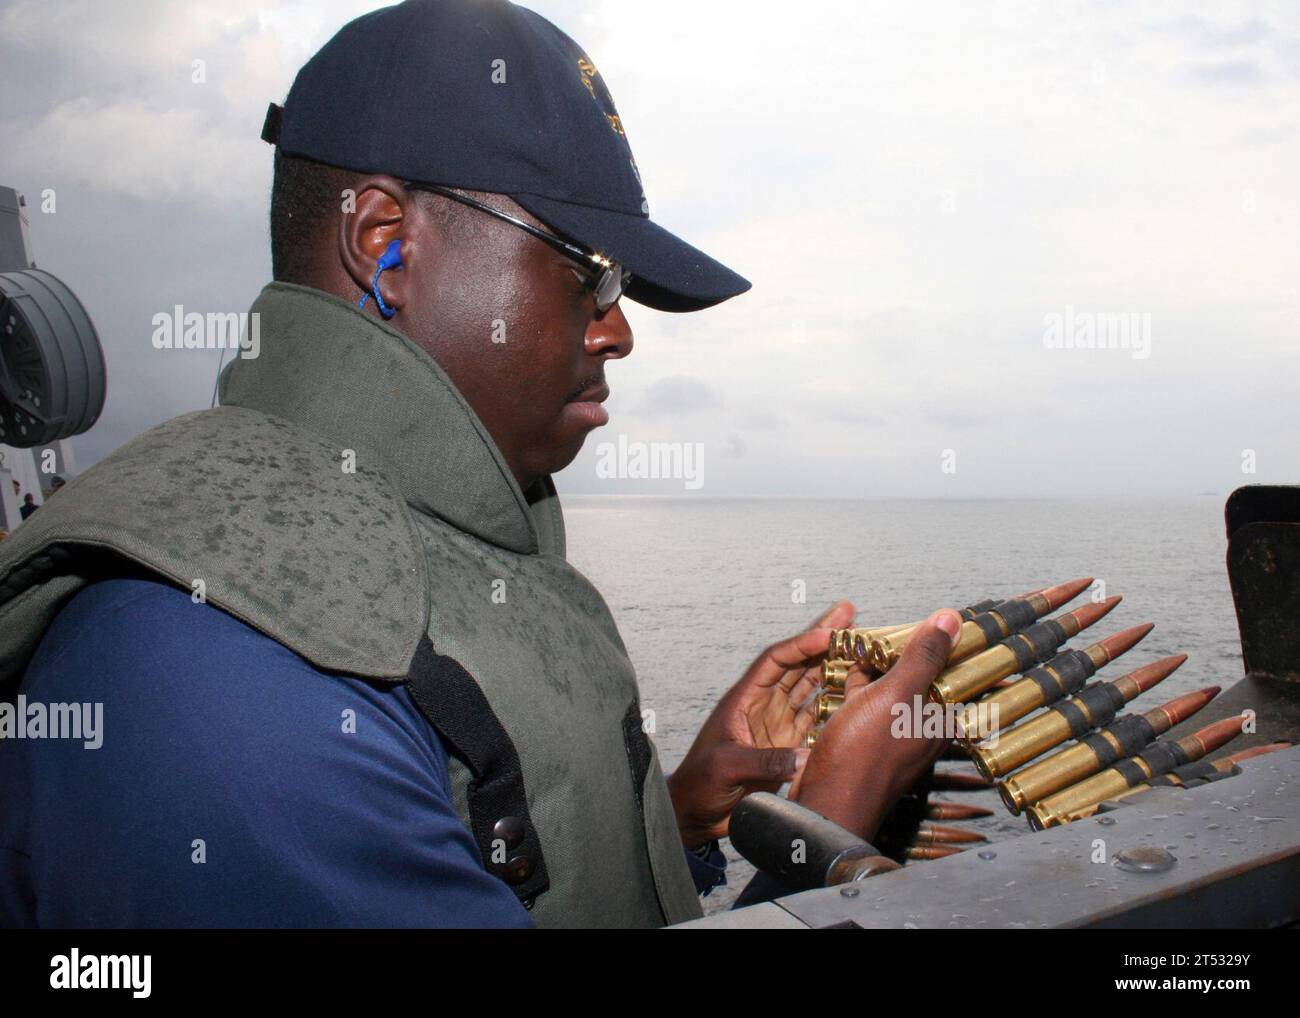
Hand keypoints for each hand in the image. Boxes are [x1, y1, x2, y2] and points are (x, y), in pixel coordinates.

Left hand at [667, 602, 855, 848]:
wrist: (696, 813)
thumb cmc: (700, 784)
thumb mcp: (728, 767)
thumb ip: (765, 761)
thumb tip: (806, 757)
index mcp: (744, 699)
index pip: (775, 661)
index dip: (802, 644)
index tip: (829, 631)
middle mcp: (763, 705)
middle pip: (797, 664)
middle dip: (822, 639)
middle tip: (849, 614)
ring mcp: (776, 723)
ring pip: (809, 686)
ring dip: (832, 665)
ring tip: (858, 643)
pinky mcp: (787, 745)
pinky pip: (815, 717)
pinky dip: (834, 703)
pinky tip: (853, 690)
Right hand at [791, 609, 962, 840]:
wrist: (826, 801)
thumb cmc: (864, 753)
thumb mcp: (897, 695)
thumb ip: (924, 657)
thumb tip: (950, 620)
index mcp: (941, 719)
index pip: (955, 672)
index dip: (947, 644)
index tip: (939, 620)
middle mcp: (922, 727)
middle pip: (921, 676)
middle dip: (907, 651)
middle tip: (891, 627)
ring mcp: (892, 732)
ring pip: (892, 687)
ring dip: (879, 664)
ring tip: (864, 641)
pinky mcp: (865, 736)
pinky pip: (868, 701)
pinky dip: (859, 683)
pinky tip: (846, 668)